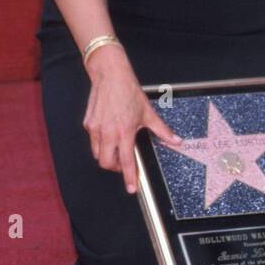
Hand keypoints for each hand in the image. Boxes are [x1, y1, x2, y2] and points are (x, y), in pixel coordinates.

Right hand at [82, 44, 182, 192]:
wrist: (110, 76)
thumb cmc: (128, 91)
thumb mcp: (148, 112)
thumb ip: (162, 130)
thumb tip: (176, 140)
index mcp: (124, 132)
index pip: (127, 162)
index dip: (128, 178)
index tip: (131, 188)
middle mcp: (108, 133)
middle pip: (106, 163)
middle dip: (115, 168)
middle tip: (124, 164)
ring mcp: (96, 129)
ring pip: (97, 154)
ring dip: (107, 156)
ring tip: (117, 149)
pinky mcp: (88, 124)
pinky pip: (93, 140)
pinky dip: (100, 143)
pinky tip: (109, 134)